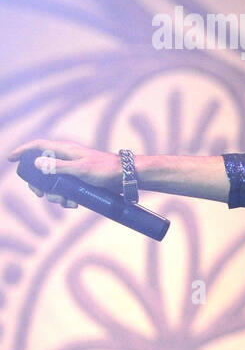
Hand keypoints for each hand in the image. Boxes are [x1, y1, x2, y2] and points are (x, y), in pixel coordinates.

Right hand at [6, 139, 123, 207]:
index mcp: (65, 150)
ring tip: (65, 202)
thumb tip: (36, 162)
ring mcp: (73, 169)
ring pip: (53, 181)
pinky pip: (66, 188)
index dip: (23, 150)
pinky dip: (65, 197)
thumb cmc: (105, 169)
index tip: (11, 158)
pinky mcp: (80, 180)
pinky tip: (72, 204)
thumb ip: (58, 166)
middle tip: (41, 194)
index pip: (38, 145)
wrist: (127, 177)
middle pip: (42, 168)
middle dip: (39, 183)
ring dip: (55, 194)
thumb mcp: (80, 169)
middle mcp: (67, 157)